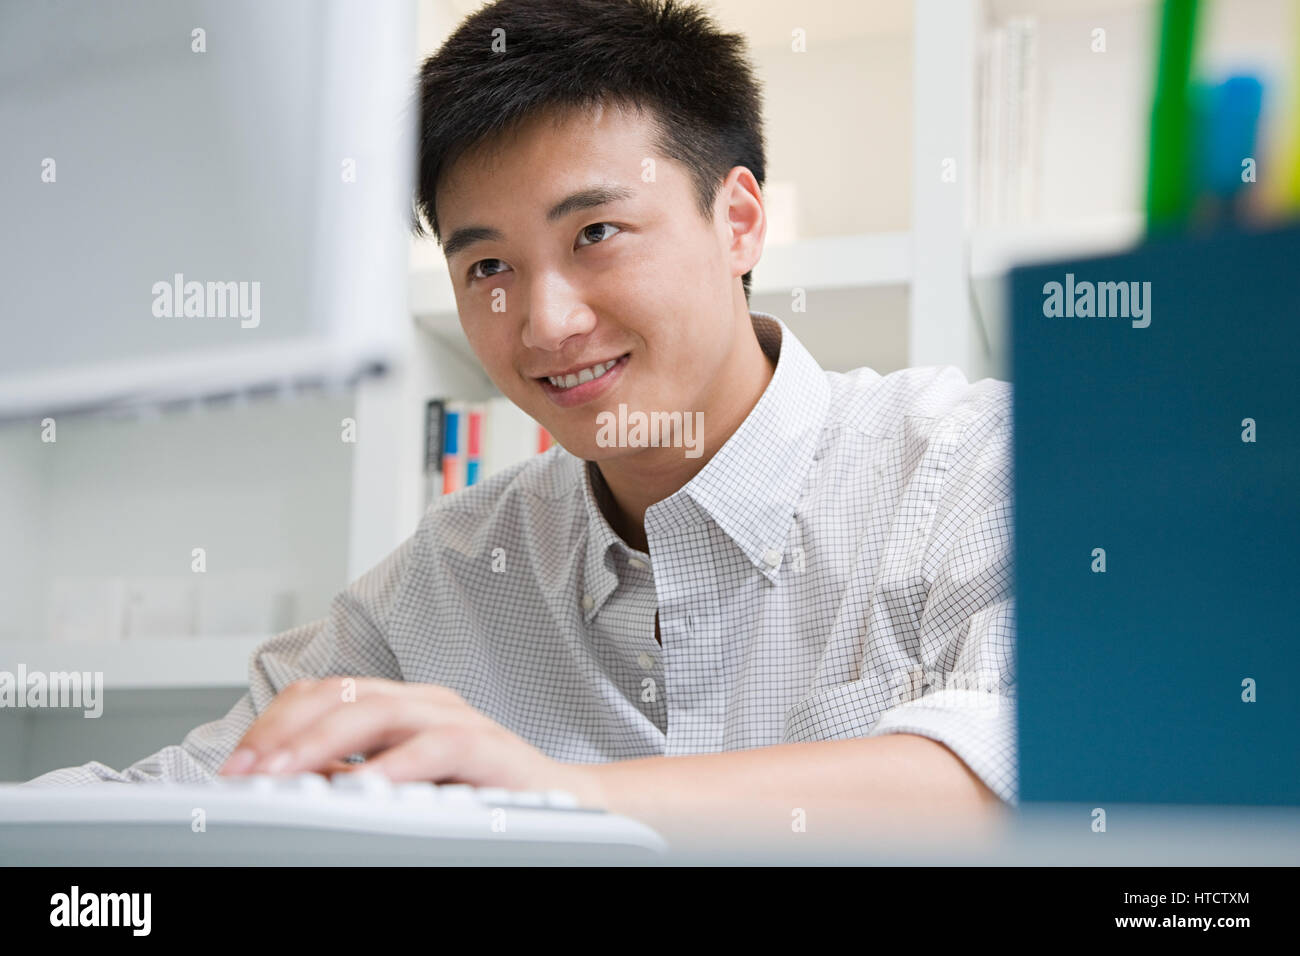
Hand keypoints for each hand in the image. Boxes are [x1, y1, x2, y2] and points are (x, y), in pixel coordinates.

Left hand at [216, 677, 605, 807]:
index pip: (323, 693)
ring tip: (283, 775)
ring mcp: (458, 718)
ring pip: (379, 710)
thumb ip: (352, 776)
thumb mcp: (403, 784)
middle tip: (246, 773)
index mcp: (401, 702)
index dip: (274, 724)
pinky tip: (363, 787)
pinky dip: (394, 766)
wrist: (567, 804)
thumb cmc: (481, 794)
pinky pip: (436, 747)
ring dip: (322, 743)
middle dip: (284, 732)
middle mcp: (425, 700)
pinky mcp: (488, 747)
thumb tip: (286, 783)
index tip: (237, 767)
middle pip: (341, 694)